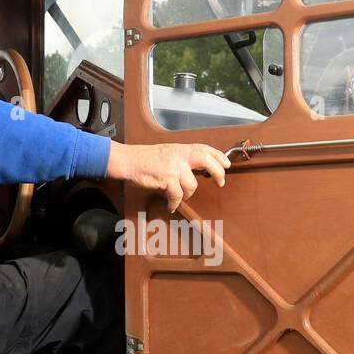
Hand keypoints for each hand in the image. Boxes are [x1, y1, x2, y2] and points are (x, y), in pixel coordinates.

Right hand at [106, 141, 229, 213]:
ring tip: (178, 196)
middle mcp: (179, 155)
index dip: (218, 156)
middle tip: (220, 182)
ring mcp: (174, 167)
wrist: (127, 161)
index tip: (226, 163)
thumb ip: (181, 159)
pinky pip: (177, 196)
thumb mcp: (166, 153)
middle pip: (207, 161)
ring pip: (192, 185)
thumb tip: (195, 170)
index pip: (204, 148)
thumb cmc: (143, 159)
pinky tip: (171, 205)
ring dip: (187, 194)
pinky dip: (174, 203)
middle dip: (218, 172)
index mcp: (180, 148)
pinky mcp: (167, 179)